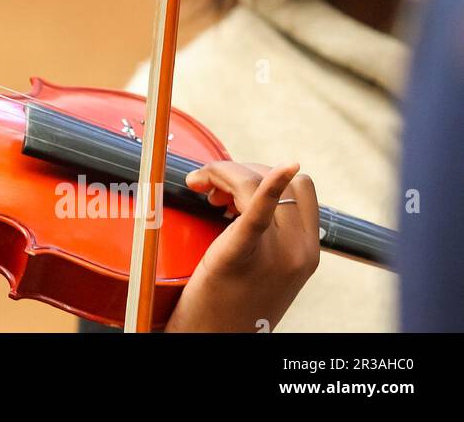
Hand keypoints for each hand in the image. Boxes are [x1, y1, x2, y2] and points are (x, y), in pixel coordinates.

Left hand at [163, 161, 319, 331]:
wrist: (217, 341)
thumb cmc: (232, 306)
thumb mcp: (267, 272)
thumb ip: (271, 240)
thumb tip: (247, 200)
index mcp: (308, 253)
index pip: (300, 190)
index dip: (267, 175)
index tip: (234, 187)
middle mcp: (299, 250)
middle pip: (276, 180)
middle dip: (241, 171)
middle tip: (210, 188)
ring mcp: (276, 254)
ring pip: (254, 182)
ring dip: (224, 174)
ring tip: (204, 191)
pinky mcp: (241, 256)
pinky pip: (259, 214)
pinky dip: (268, 186)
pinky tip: (281, 171)